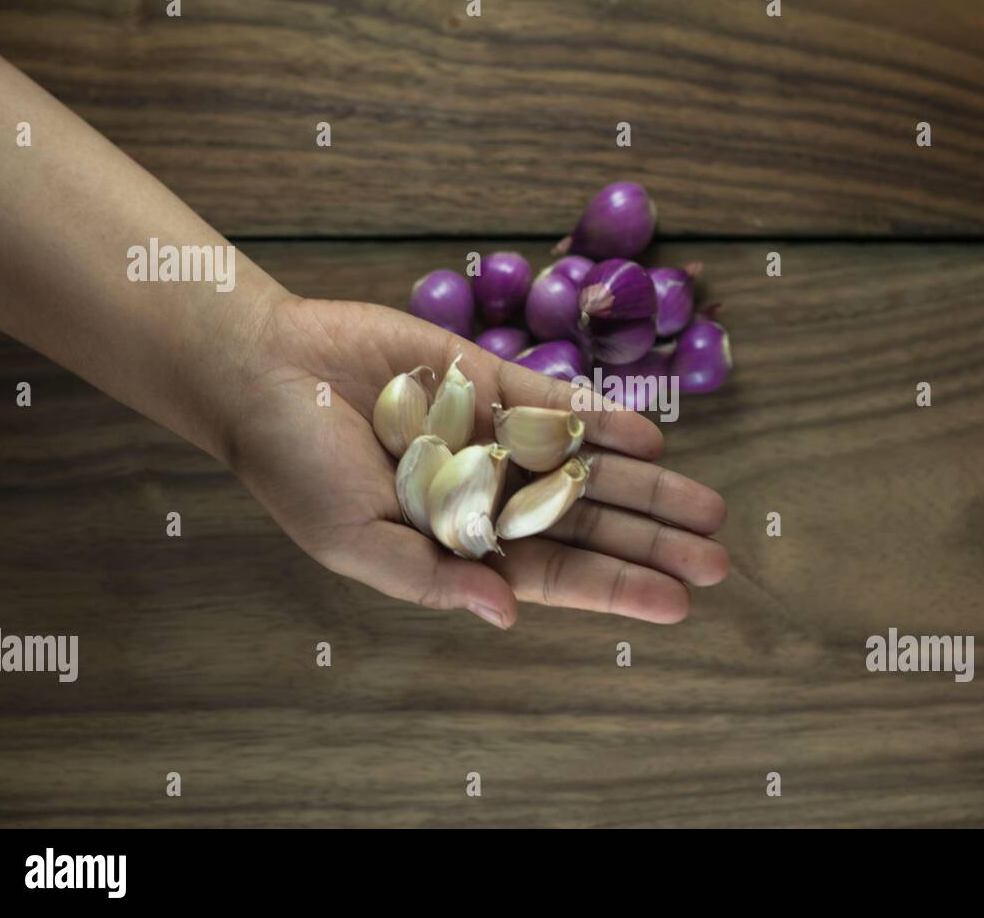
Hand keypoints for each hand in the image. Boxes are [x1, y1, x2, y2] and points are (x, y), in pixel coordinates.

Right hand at [224, 295, 729, 627]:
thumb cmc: (296, 466)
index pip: (557, 571)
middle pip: (589, 522)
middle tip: (719, 557)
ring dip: (647, 485)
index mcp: (461, 542)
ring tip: (708, 507)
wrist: (265, 370)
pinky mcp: (492, 381)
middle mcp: (491, 493)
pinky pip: (557, 405)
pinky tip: (649, 438)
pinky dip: (602, 420)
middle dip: (653, 540)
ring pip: (587, 467)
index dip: (618, 587)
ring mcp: (496, 436)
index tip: (680, 602)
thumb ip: (431, 578)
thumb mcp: (354, 541)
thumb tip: (509, 612)